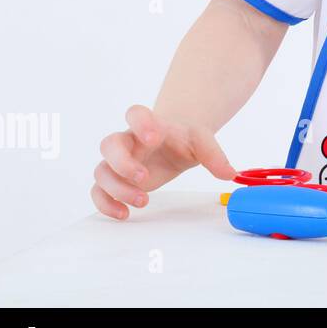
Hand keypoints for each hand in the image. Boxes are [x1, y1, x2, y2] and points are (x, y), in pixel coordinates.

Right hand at [91, 104, 236, 219]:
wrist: (175, 143)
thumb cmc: (184, 139)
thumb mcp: (202, 141)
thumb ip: (214, 155)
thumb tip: (229, 174)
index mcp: (150, 125)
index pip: (135, 113)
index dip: (140, 123)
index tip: (154, 137)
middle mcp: (129, 142)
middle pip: (109, 145)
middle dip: (122, 163)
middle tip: (144, 177)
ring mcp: (118, 161)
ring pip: (101, 171)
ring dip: (117, 188)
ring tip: (144, 201)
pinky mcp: (116, 181)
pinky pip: (98, 191)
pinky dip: (105, 204)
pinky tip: (124, 214)